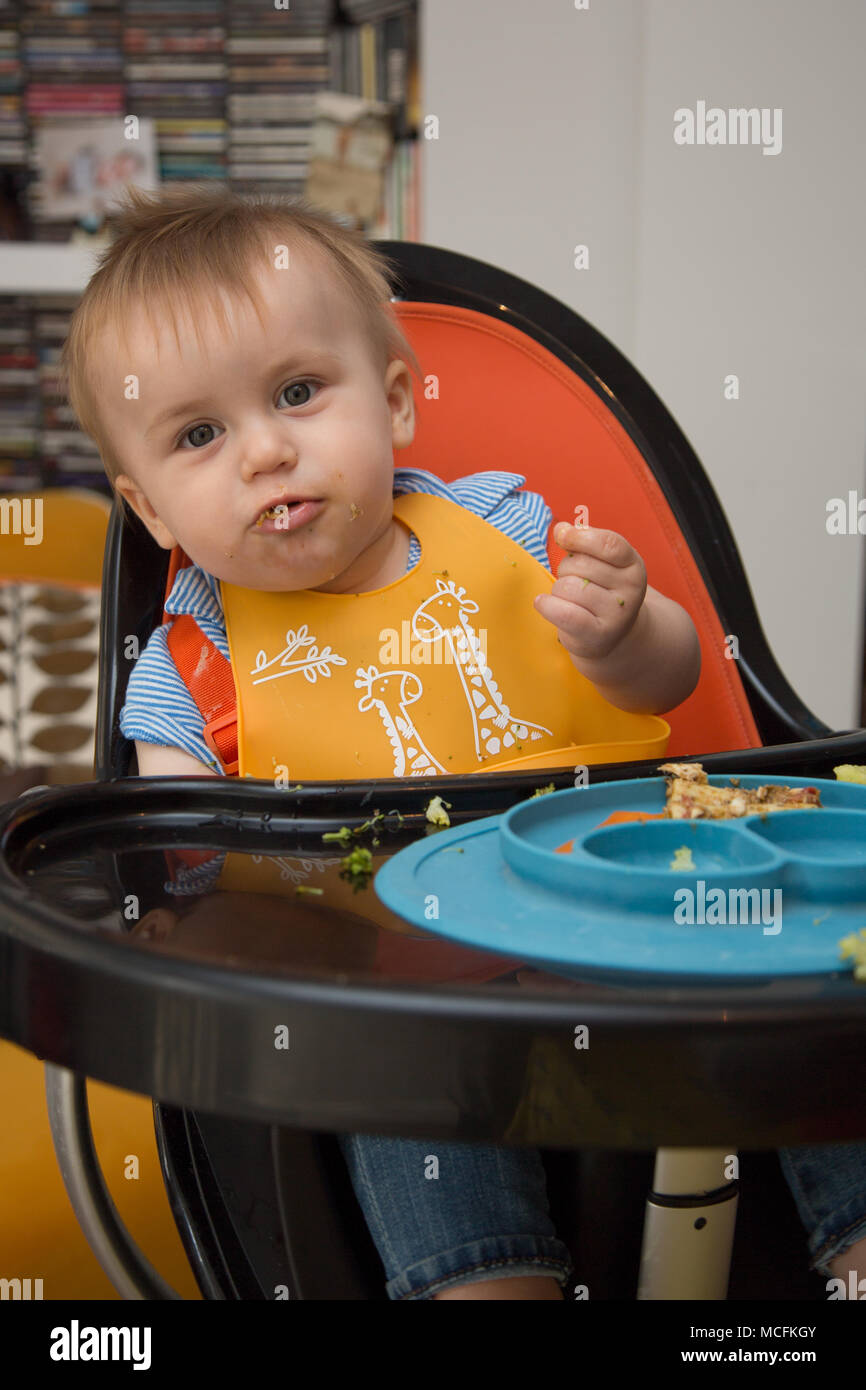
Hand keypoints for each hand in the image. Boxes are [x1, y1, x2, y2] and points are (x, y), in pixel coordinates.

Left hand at [534, 521, 646, 662]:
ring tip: (569, 599)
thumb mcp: (599, 563)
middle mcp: (631, 590)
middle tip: (574, 582)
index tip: (562, 534)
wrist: (611, 635)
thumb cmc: (599, 591)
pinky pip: (564, 613)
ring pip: (568, 587)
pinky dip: (547, 605)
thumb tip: (561, 529)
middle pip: (581, 565)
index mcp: (633, 565)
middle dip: (566, 569)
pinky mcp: (599, 635)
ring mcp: (618, 615)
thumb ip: (582, 542)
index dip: (580, 536)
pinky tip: (544, 604)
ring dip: (558, 590)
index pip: (608, 544)